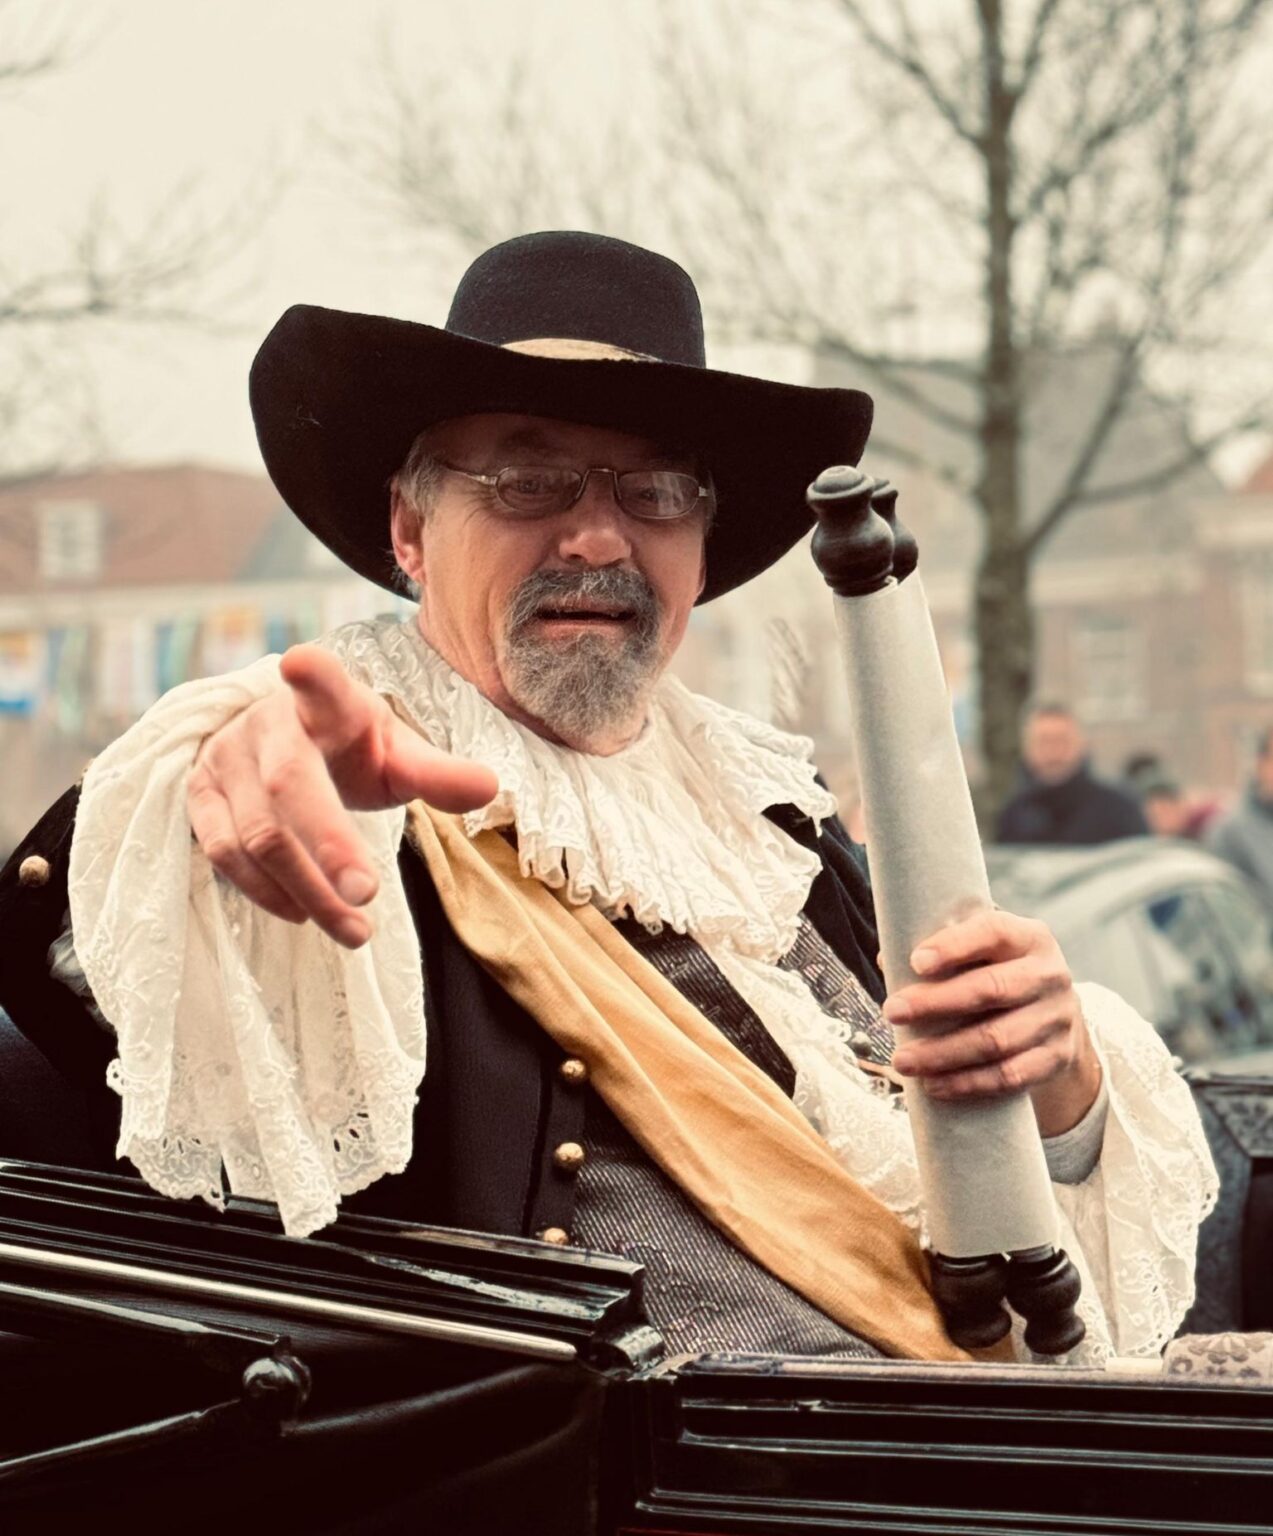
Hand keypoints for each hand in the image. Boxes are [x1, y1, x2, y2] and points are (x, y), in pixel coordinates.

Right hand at [187, 644, 497, 947]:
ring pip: (259, 834)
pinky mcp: (199, 795)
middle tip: (368, 896)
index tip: (300, 663)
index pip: (319, 680)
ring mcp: (225, 758)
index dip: (311, 674)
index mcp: (325, 702)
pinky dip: (266, 891)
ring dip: (308, 890)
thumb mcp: (396, 753)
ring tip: (356, 930)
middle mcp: (267, 724)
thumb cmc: (347, 749)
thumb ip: (436, 773)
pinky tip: (304, 914)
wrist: (276, 742)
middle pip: (290, 784)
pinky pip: (224, 852)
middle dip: (330, 843)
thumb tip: (491, 788)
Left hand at [882, 910, 1100, 1135]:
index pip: (993, 932)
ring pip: (996, 1040)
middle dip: (935, 1002)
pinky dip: (968, 1083)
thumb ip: (940, 951)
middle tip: (891, 1012)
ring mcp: (1057, 1019)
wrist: (1054, 1017)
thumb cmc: (998, 974)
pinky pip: (1010, 1076)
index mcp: (1029, 937)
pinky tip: (934, 1084)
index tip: (915, 962)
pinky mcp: (1057, 1058)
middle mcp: (1049, 975)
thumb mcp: (980, 952)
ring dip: (943, 1053)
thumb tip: (887, 960)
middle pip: (991, 989)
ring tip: (902, 1060)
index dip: (954, 946)